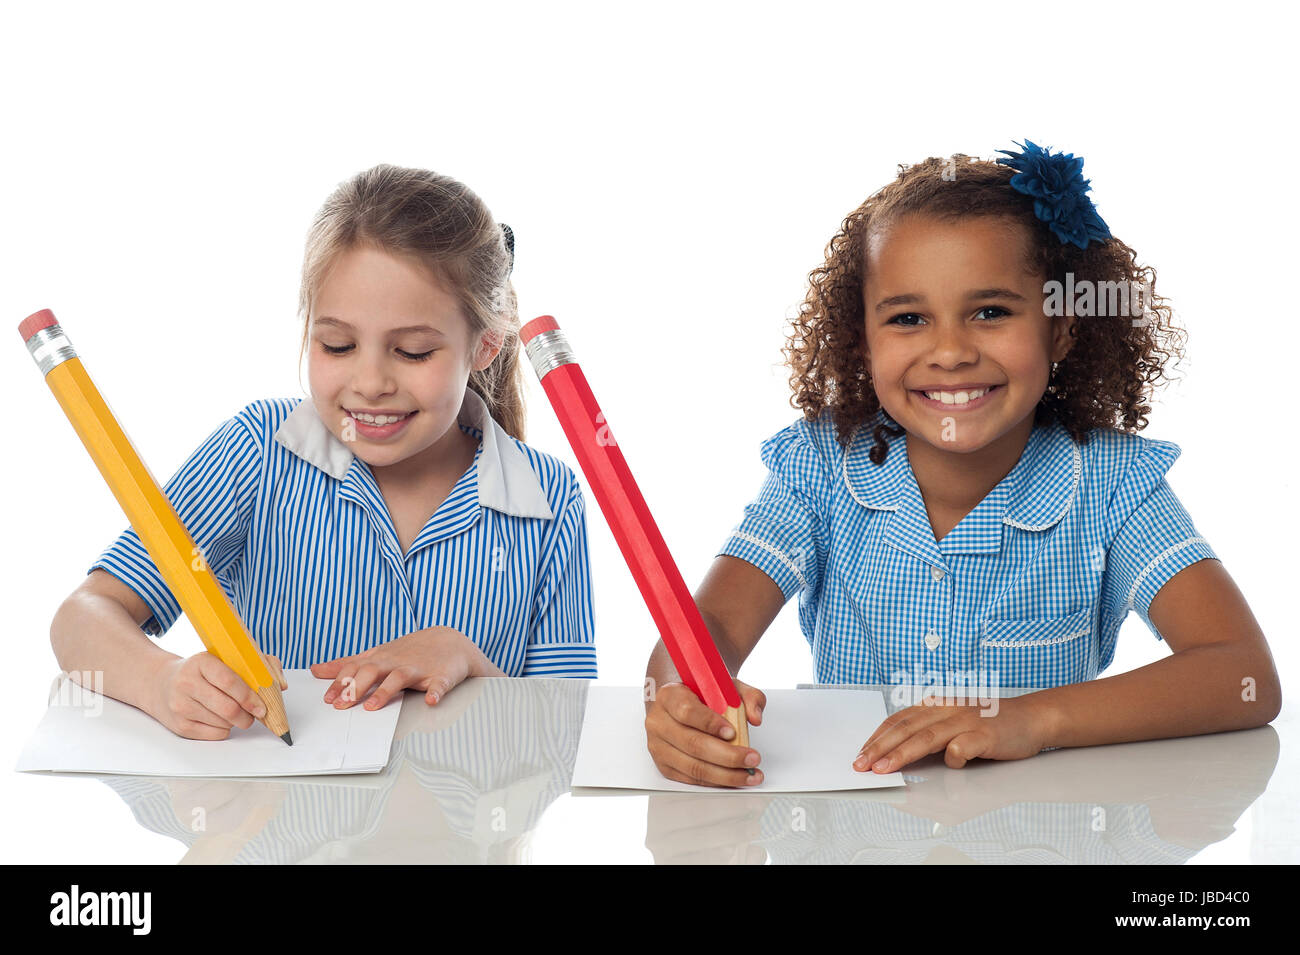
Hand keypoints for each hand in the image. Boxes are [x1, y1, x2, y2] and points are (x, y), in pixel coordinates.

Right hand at [148, 651, 285, 740]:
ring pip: (222, 723)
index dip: (250, 697)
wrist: (160, 683)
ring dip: (236, 722)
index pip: (230, 682)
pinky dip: (225, 730)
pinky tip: (220, 719)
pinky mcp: (178, 725)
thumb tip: (281, 685)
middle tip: (255, 714)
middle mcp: (186, 683)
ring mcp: (180, 705)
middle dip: (248, 715)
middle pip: (227, 708)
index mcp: (201, 662)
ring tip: (235, 713)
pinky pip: (213, 734)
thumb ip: (258, 664)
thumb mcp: (224, 658)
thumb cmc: (202, 671)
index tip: (262, 707)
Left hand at [310, 626, 495, 710]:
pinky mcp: (441, 676)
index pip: (356, 668)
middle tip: (342, 705)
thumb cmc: (409, 652)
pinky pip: (439, 685)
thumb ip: (348, 664)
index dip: (341, 683)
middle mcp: (396, 662)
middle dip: (356, 687)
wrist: (451, 642)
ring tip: (373, 706)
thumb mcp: (376, 655)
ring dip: (386, 692)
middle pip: (372, 671)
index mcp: (380, 659)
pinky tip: (431, 700)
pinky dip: (436, 692)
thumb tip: (317, 670)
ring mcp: (418, 669)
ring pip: (400, 678)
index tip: (328, 699)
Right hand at [644, 679, 766, 787]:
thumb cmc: (701, 695)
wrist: (679, 703)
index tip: (733, 732)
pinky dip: (716, 782)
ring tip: (749, 773)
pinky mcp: (664, 766)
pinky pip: (691, 779)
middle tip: (751, 758)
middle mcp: (659, 722)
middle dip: (727, 755)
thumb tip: (755, 717)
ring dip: (725, 774)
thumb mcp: (725, 686)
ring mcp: (659, 746)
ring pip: (693, 767)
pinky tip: (734, 779)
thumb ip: (747, 696)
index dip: (710, 724)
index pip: (687, 711)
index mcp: (669, 696)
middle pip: (692, 744)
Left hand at [853, 694, 1048, 773]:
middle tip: (863, 765)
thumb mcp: (953, 723)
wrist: (1032, 717)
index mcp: (936, 706)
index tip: (861, 754)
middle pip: (906, 728)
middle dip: (880, 748)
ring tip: (884, 769)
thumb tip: (896, 756)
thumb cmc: (989, 724)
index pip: (898, 720)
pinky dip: (952, 758)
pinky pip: (962, 747)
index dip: (876, 737)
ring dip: (902, 754)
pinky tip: (948, 767)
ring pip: (927, 737)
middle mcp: (947, 710)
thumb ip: (929, 735)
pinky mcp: (985, 735)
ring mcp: (966, 721)